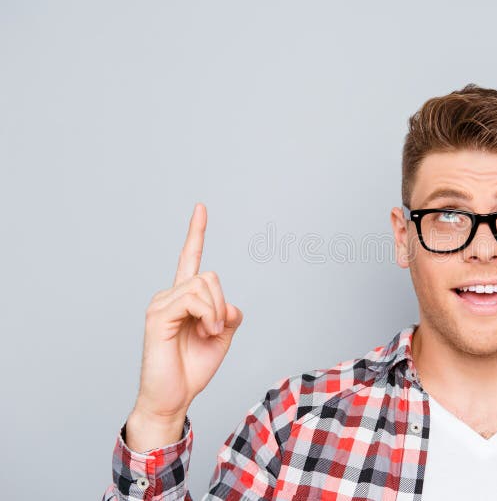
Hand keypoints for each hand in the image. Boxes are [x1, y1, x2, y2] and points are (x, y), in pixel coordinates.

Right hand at [126, 203, 243, 451]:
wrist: (174, 397)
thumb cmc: (193, 368)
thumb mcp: (222, 336)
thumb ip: (229, 314)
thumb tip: (228, 304)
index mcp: (185, 298)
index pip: (190, 259)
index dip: (196, 233)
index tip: (201, 207)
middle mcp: (169, 296)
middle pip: (210, 276)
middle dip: (222, 303)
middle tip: (217, 330)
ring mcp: (161, 304)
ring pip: (205, 285)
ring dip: (217, 312)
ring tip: (209, 334)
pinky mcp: (157, 316)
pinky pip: (194, 299)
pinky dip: (209, 315)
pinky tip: (205, 332)